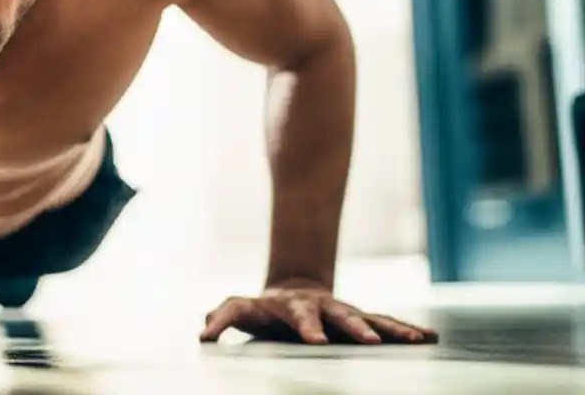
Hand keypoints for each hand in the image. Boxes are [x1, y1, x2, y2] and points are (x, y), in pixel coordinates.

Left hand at [199, 280, 436, 344]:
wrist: (292, 290)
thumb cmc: (262, 309)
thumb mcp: (239, 309)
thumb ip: (222, 318)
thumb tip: (203, 335)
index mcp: (293, 306)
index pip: (298, 316)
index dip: (307, 327)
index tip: (315, 340)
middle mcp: (323, 306)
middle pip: (340, 314)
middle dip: (355, 328)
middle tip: (369, 342)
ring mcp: (345, 311)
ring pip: (371, 318)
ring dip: (391, 329)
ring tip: (416, 339)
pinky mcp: (362, 318)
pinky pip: (387, 324)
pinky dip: (407, 330)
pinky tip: (430, 338)